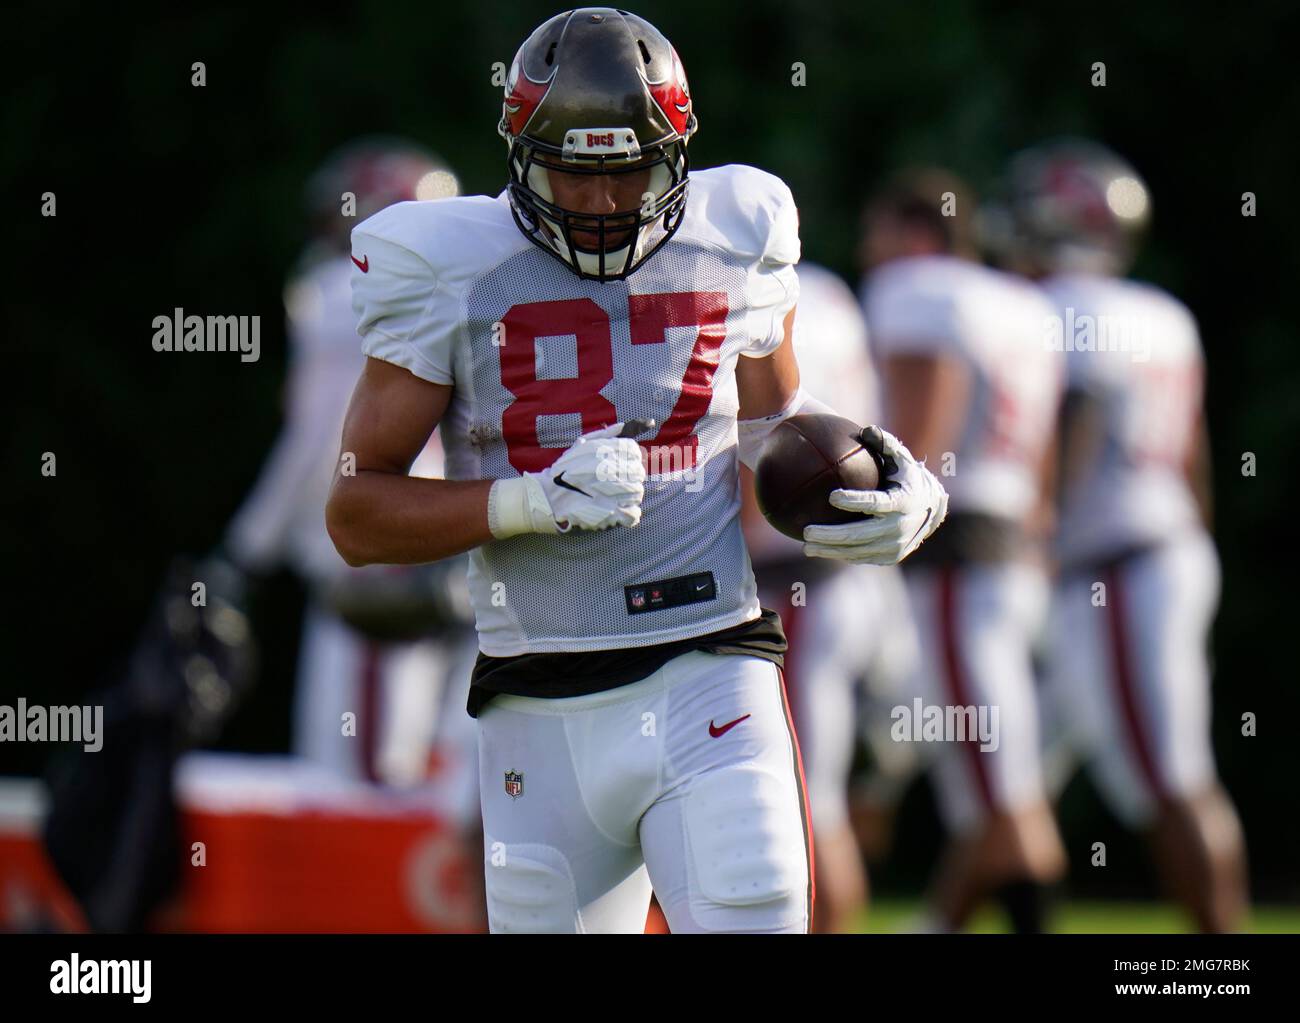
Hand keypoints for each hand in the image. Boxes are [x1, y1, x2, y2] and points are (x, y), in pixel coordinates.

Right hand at [535, 423, 646, 531]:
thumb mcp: (581, 446)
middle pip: (637, 472)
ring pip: (638, 492)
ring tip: (616, 497)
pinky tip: (619, 510)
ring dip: (630, 495)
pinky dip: (630, 512)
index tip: (622, 465)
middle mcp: (611, 470)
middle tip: (617, 483)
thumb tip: (626, 425)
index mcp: (605, 452)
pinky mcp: (611, 514)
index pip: (634, 451)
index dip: (631, 458)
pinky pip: (633, 513)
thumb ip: (605, 435)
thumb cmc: (564, 471)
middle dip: (631, 477)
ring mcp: (613, 493)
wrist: (547, 497)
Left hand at [802, 425, 947, 564]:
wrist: (932, 509)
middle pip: (860, 534)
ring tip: (806, 546)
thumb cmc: (907, 479)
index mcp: (902, 501)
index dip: (854, 501)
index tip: (831, 496)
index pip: (875, 502)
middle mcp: (899, 527)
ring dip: (830, 550)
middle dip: (832, 535)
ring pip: (858, 551)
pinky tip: (821, 551)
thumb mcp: (902, 460)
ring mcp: (895, 545)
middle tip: (807, 531)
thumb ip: (885, 444)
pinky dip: (841, 555)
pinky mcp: (890, 557)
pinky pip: (862, 557)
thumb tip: (866, 429)